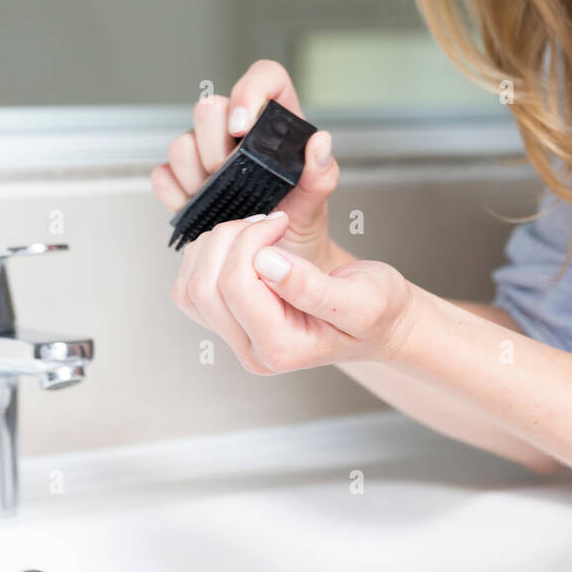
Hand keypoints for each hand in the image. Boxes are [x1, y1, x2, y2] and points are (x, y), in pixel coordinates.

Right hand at [150, 58, 338, 270]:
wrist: (280, 260)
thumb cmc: (300, 222)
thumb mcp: (317, 201)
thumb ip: (322, 172)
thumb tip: (319, 142)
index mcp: (275, 121)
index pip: (263, 77)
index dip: (248, 92)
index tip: (242, 127)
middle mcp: (236, 130)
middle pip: (208, 108)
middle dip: (216, 147)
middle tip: (234, 176)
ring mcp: (205, 154)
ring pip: (181, 144)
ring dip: (197, 175)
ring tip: (223, 197)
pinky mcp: (183, 182)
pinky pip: (163, 176)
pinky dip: (178, 195)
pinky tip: (203, 207)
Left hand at [171, 212, 415, 371]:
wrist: (381, 323)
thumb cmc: (377, 311)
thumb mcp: (363, 298)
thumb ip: (312, 287)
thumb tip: (265, 263)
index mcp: (282, 348)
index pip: (236, 287)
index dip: (250, 241)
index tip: (280, 222)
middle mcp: (252, 349)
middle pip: (204, 288)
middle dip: (229, 240)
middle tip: (267, 222)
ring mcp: (237, 338)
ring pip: (190, 288)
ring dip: (215, 247)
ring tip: (256, 232)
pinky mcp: (230, 321)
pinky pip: (193, 289)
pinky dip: (208, 257)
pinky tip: (243, 245)